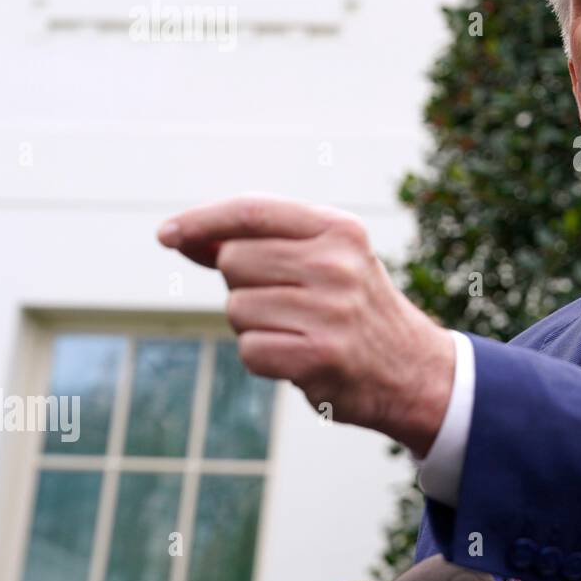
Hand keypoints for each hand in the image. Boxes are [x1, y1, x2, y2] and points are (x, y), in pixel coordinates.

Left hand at [155, 193, 454, 455]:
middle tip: (286, 302)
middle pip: (234, 261)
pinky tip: (298, 356)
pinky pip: (249, 350)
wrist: (412, 370)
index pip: (252, 210)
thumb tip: (180, 236)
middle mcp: (336, 264)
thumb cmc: (353, 308)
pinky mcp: (319, 356)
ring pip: (236, 309)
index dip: (202, 220)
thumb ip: (260, 243)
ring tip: (298, 329)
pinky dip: (263, 357)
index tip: (168, 234)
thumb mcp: (325, 259)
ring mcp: (330, 310)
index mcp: (339, 229)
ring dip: (252, 325)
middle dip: (243, 284)